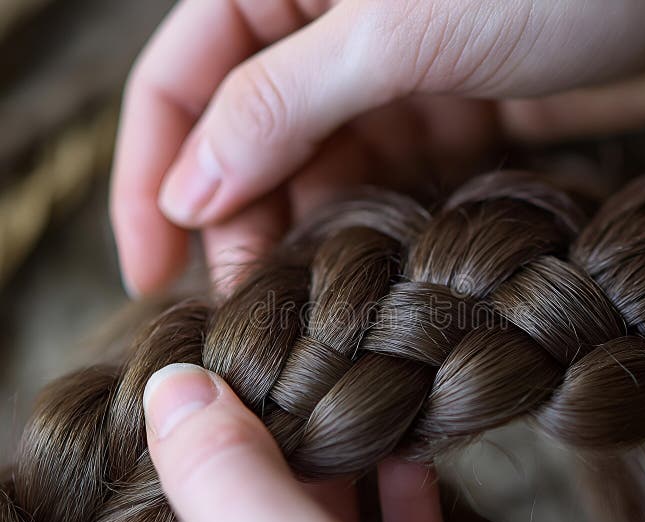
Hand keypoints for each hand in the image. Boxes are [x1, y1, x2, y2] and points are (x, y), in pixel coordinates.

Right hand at [112, 0, 644, 294]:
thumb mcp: (400, 26)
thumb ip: (284, 104)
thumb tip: (191, 186)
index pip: (181, 80)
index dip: (153, 175)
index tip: (149, 270)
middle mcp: (323, 30)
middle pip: (244, 143)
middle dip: (236, 227)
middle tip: (245, 313)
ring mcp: (385, 82)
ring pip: (311, 176)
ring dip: (300, 242)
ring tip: (299, 314)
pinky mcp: (440, 125)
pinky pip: (377, 190)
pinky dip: (361, 236)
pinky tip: (357, 281)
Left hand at [142, 363, 452, 521]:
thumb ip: (226, 476)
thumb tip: (177, 384)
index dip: (175, 450)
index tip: (202, 380)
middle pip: (253, 520)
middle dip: (274, 441)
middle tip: (283, 365)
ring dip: (345, 460)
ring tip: (348, 386)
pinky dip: (402, 498)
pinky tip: (409, 442)